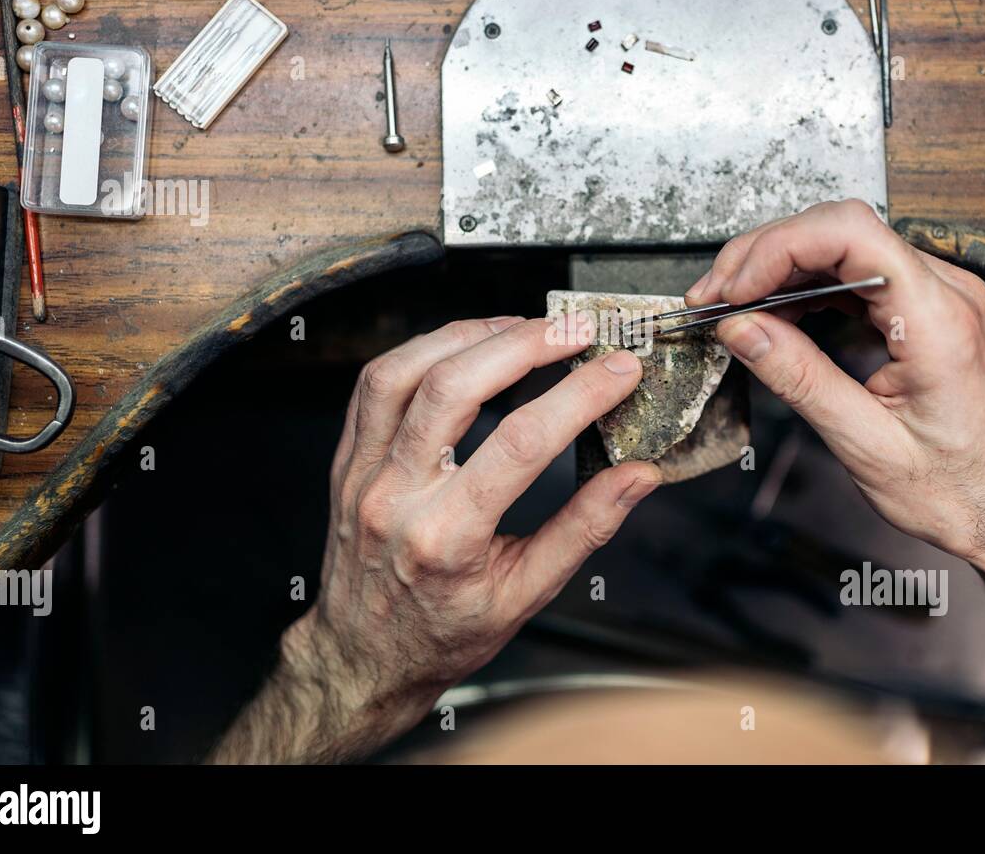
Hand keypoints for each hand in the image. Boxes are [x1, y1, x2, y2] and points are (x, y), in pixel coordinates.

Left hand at [211, 316, 659, 762]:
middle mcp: (396, 498)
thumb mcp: (526, 595)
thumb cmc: (442, 634)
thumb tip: (638, 476)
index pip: (520, 443)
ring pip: (403, 372)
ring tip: (522, 327)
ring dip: (468, 335)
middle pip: (453, 388)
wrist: (363, 658)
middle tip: (574, 330)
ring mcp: (363, 474)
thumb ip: (585, 528)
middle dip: (523, 344)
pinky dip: (421, 351)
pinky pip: (374, 385)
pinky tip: (463, 345)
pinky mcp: (346, 460)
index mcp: (447, 539)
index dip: (578, 395)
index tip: (618, 369)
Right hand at [690, 202, 984, 763]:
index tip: (731, 287)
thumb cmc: (958, 491)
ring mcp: (938, 294)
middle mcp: (946, 293)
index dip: (778, 247)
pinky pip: (856, 272)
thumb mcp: (866, 446)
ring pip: (844, 244)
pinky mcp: (924, 307)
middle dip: (765, 254)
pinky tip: (772, 310)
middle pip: (841, 229)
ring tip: (731, 304)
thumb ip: (800, 379)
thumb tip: (742, 329)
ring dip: (779, 267)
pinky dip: (806, 284)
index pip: (851, 234)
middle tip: (713, 297)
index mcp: (940, 321)